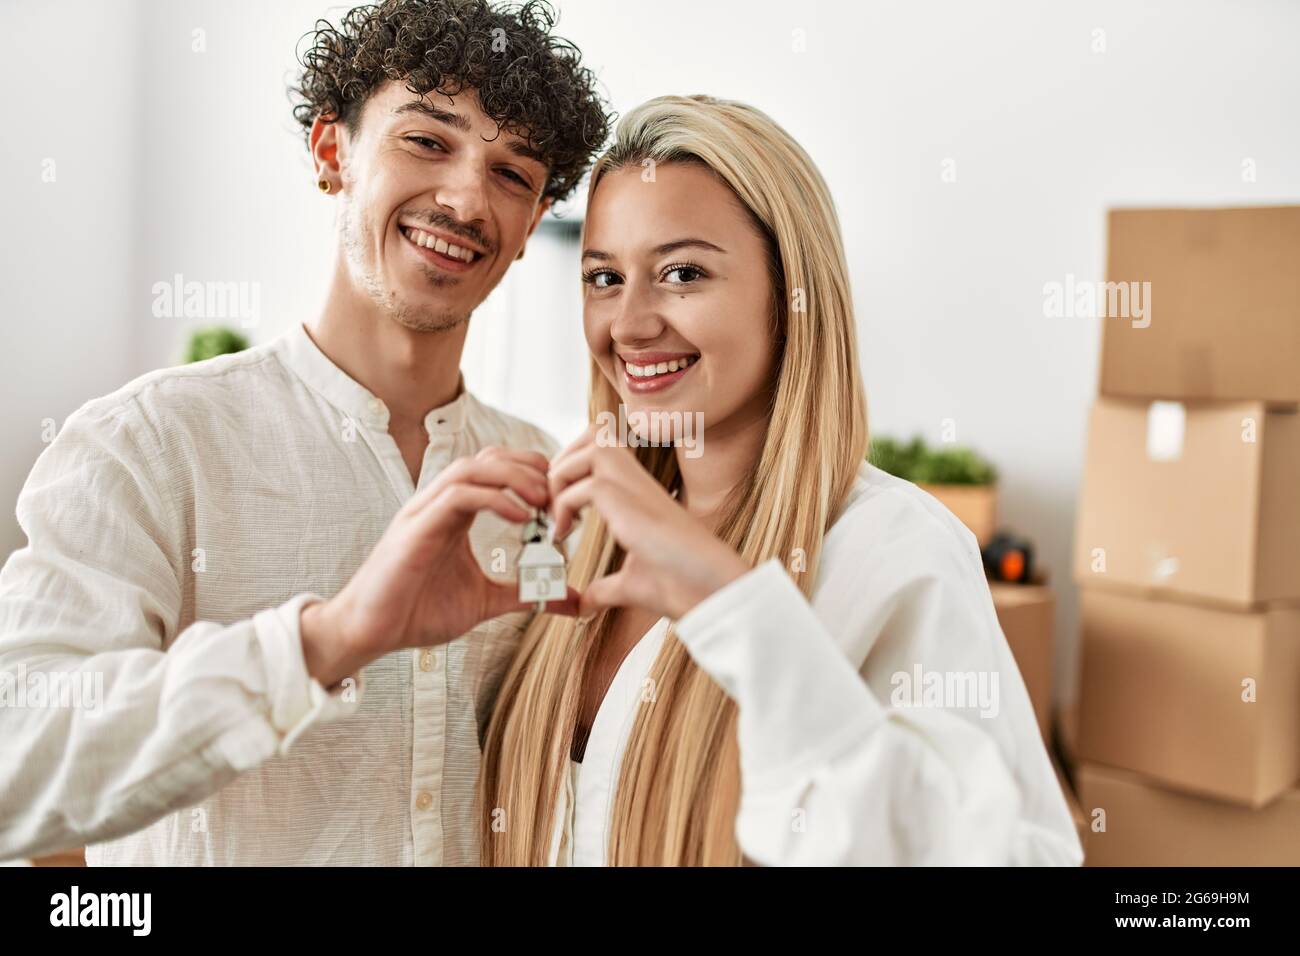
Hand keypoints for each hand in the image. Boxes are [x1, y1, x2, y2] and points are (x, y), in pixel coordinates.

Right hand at [301, 446, 578, 686]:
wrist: (369, 633)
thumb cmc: (417, 612)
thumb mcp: (485, 602)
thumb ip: (525, 594)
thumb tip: (570, 600)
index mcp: (454, 512)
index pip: (496, 469)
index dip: (532, 473)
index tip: (563, 496)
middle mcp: (439, 503)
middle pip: (488, 457)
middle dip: (528, 466)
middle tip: (560, 491)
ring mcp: (424, 511)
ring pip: (472, 468)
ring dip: (514, 476)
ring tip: (545, 498)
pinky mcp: (415, 528)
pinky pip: (458, 496)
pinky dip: (494, 499)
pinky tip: (522, 517)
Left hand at [549, 426, 749, 620]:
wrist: (710, 592)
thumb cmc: (682, 585)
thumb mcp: (630, 583)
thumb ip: (604, 589)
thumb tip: (583, 604)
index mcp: (640, 492)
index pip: (602, 446)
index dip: (573, 464)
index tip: (560, 507)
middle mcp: (639, 482)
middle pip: (595, 433)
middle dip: (562, 462)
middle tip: (551, 507)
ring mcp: (637, 489)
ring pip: (592, 447)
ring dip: (561, 478)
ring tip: (556, 519)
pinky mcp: (632, 504)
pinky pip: (586, 486)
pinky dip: (563, 506)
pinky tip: (563, 537)